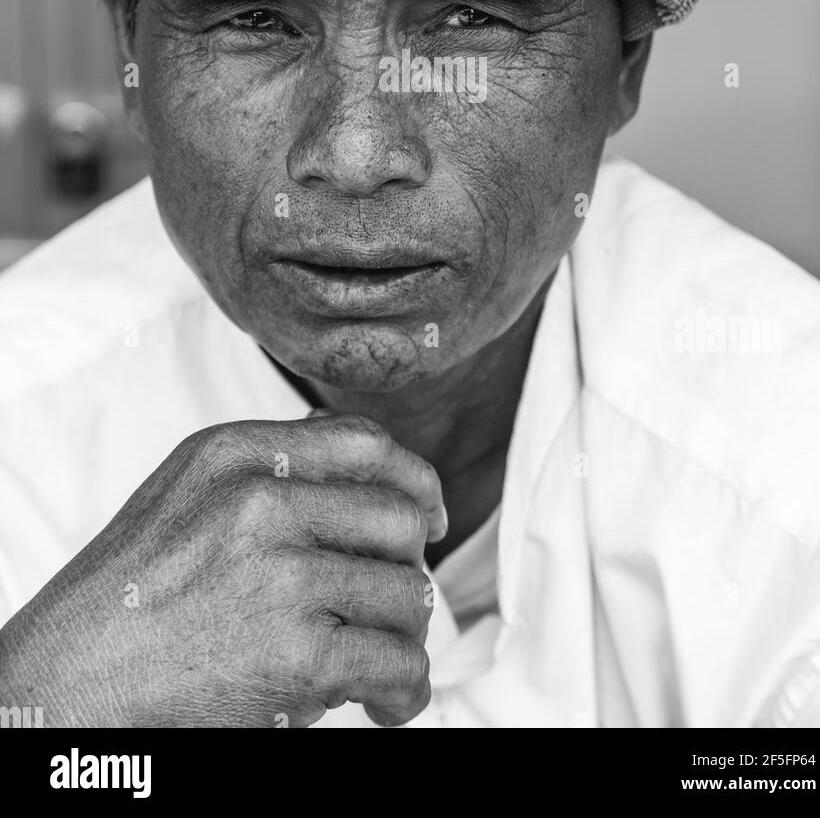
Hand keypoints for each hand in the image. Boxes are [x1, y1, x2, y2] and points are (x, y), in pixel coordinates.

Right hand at [0, 414, 445, 727]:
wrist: (66, 684)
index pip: (364, 443)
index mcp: (235, 455)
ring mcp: (280, 575)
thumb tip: (368, 465)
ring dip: (406, 637)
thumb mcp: (186, 493)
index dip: (413, 481)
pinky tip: (383, 705)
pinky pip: (398, 662)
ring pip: (407, 593)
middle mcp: (260, 501)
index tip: (425, 518)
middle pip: (398, 518)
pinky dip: (406, 692)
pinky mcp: (296, 654)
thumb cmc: (126, 596)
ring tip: (380, 664)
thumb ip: (268, 468)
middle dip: (407, 570)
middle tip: (392, 608)